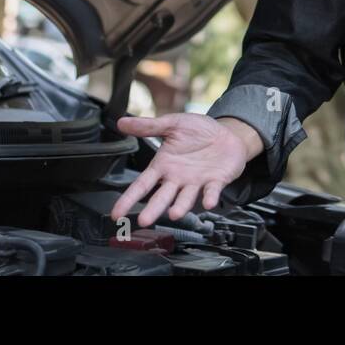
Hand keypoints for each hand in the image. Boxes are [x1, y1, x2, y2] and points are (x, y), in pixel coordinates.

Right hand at [109, 113, 252, 227]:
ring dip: (180, 206)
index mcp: (164, 166)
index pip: (142, 184)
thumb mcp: (172, 124)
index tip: (117, 214)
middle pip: (162, 197)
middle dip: (154, 209)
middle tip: (144, 221)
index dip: (129, 198)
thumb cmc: (198, 131)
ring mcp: (196, 182)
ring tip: (174, 214)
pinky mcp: (216, 181)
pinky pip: (212, 191)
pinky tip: (208, 202)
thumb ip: (148, 126)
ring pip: (186, 198)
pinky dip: (210, 197)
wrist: (227, 133)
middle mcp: (177, 179)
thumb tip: (121, 122)